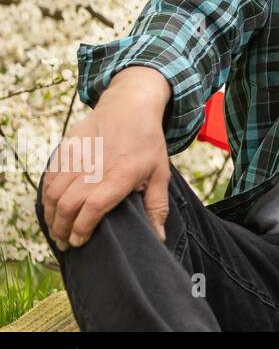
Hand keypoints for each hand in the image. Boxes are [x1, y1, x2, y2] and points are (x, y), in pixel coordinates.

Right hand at [42, 67, 172, 250]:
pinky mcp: (66, 149)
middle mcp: (97, 167)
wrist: (129, 106)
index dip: (82, 228)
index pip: (94, 207)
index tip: (79, 242)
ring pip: (54, 194)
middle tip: (65, 243)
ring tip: (56, 230)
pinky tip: (51, 208)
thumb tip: (158, 237)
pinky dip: (46, 197)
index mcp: (122, 174)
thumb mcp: (161, 172)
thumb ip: (156, 206)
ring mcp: (78, 157)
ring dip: (51, 216)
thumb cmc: (147, 142)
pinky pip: (49, 178)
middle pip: (69, 204)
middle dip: (63, 229)